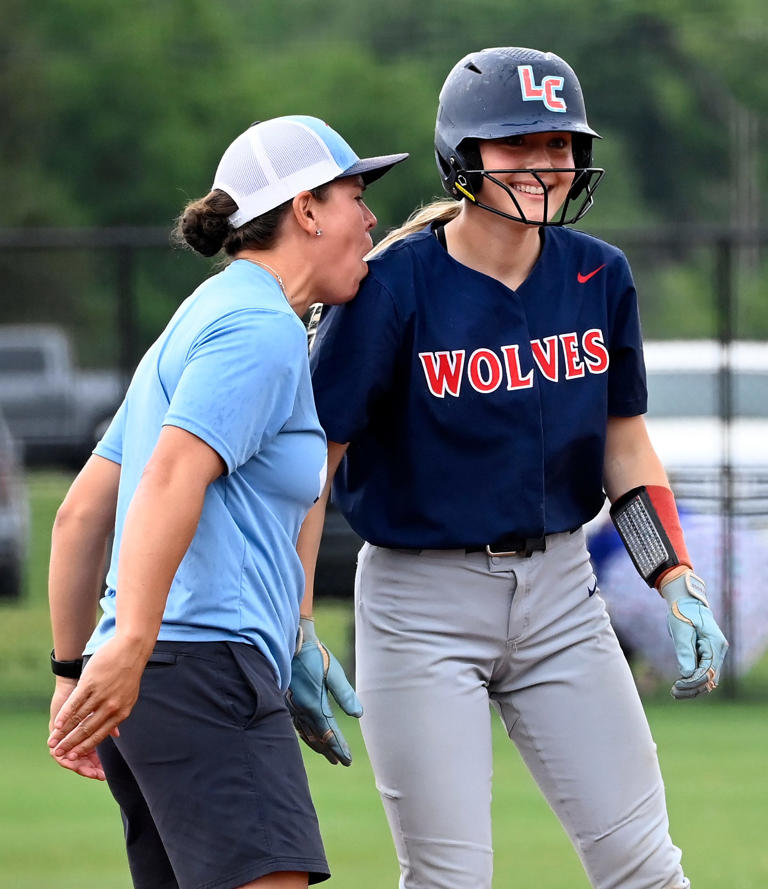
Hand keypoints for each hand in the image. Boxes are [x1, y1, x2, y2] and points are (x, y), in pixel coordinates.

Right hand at [47, 636, 145, 765]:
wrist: (131, 648)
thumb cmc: (128, 673)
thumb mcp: (128, 697)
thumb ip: (118, 716)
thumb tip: (115, 734)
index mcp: (122, 712)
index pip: (100, 735)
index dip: (84, 748)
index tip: (72, 758)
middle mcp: (112, 706)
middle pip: (87, 730)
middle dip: (71, 745)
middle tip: (59, 754)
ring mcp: (101, 695)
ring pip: (79, 719)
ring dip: (64, 733)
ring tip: (54, 743)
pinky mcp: (91, 683)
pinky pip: (75, 703)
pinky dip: (65, 716)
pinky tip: (57, 725)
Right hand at [286, 617, 362, 764]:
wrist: (290, 643)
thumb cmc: (314, 655)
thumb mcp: (333, 672)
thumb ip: (345, 695)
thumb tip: (358, 714)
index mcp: (314, 705)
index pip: (329, 733)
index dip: (339, 748)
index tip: (348, 760)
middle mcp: (302, 710)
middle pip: (317, 738)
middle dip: (329, 750)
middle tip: (340, 762)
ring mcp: (292, 706)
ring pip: (305, 733)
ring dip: (317, 745)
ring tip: (327, 754)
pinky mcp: (286, 701)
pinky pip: (296, 725)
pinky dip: (305, 735)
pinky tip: (308, 736)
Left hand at [659, 571, 728, 698]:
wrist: (686, 601)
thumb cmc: (682, 612)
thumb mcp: (681, 631)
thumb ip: (685, 651)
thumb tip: (686, 674)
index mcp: (715, 644)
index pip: (708, 671)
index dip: (693, 681)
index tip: (676, 685)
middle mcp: (719, 651)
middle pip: (710, 679)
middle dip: (693, 688)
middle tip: (673, 693)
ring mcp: (715, 653)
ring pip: (708, 679)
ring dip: (693, 688)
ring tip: (675, 693)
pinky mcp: (708, 655)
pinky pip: (704, 673)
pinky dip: (694, 681)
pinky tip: (681, 686)